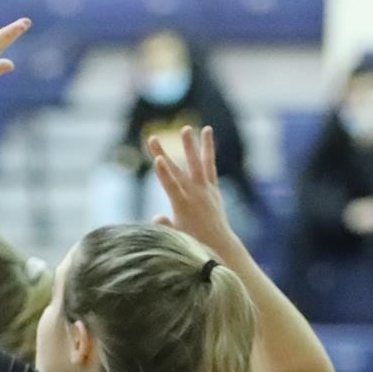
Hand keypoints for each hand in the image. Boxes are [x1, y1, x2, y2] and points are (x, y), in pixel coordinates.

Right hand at [149, 126, 240, 252]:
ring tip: (186, 128)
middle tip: (153, 138)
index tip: (157, 159)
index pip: (171, 186)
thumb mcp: (176, 237)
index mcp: (182, 206)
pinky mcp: (212, 187)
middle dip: (163, 153)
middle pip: (176, 170)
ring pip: (197, 163)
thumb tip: (157, 217)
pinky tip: (206, 133)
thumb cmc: (193, 242)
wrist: (219, 243)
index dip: (163, 172)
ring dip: (191, 145)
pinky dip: (208, 150)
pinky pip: (209, 165)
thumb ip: (165, 226)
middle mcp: (195, 194)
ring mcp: (205, 189)